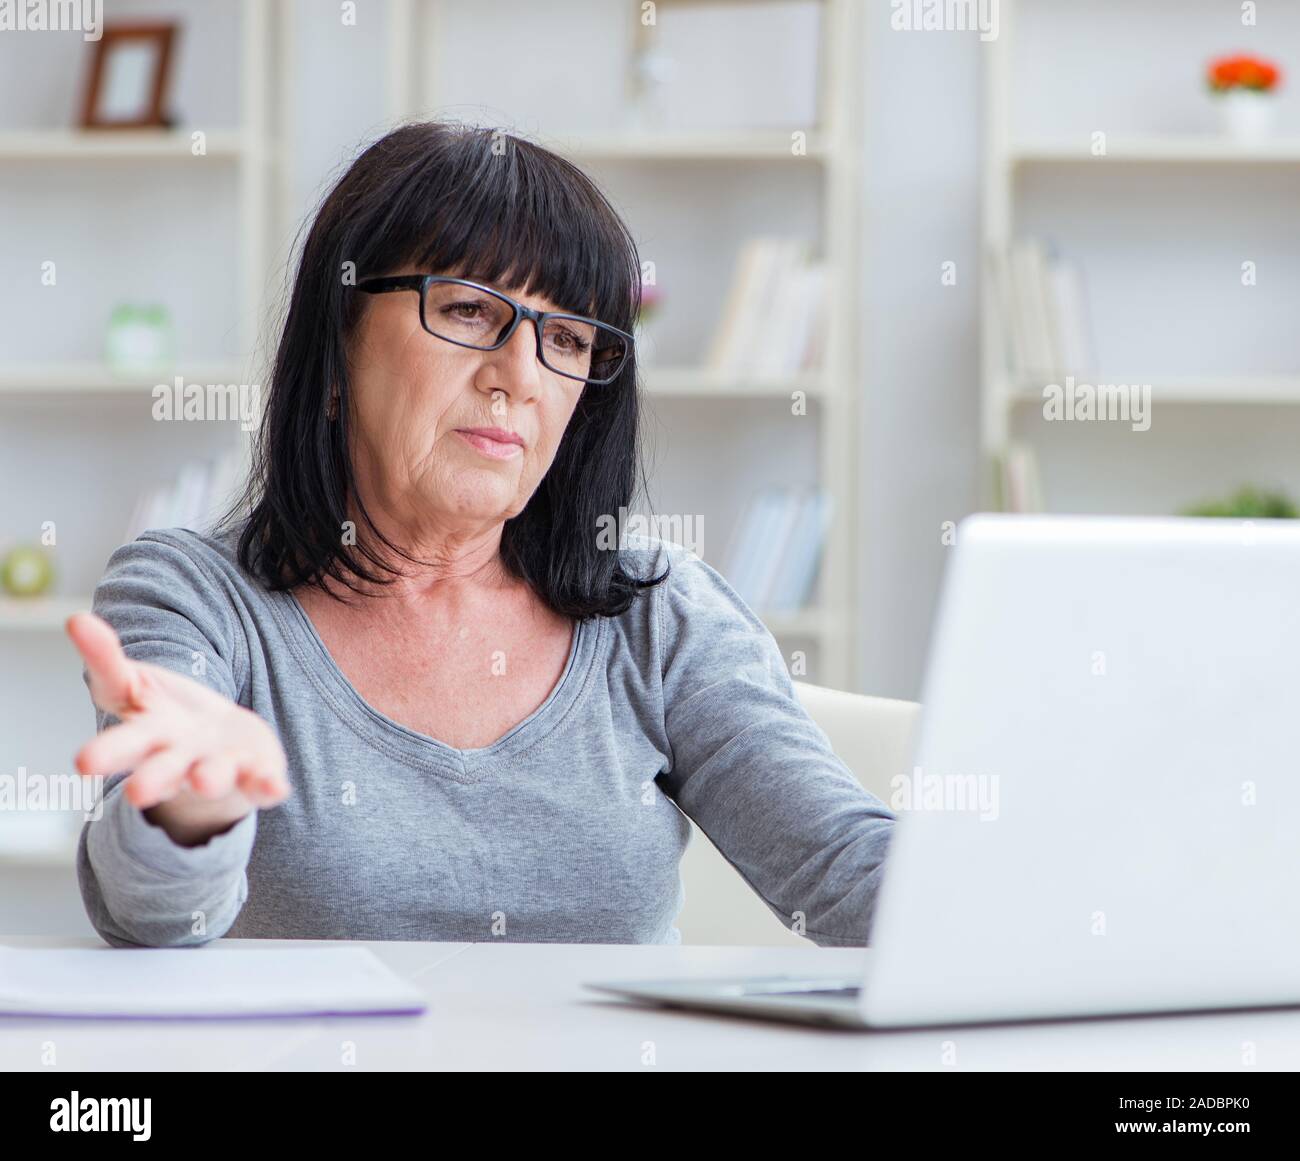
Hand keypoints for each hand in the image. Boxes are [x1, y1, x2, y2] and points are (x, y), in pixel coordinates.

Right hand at [67, 612, 289, 843]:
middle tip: (138, 793)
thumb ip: (105, 658)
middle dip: (152, 779)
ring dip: (210, 778)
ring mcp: (218, 768)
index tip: (84, 763)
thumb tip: (75, 619)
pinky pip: (262, 784)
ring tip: (205, 781)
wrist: (216, 748)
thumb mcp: (131, 684)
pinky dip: (268, 786)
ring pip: (213, 776)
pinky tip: (276, 786)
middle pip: (163, 770)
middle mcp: (180, 760)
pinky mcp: (254, 774)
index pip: (123, 744)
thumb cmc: (164, 717)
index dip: (106, 754)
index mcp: (146, 738)